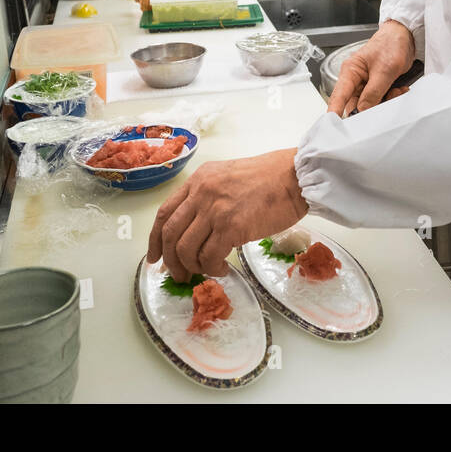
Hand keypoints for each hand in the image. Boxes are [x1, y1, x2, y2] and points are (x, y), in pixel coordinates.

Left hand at [146, 148, 307, 281]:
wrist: (295, 176)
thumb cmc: (271, 178)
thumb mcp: (228, 177)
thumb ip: (209, 196)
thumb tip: (198, 229)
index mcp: (199, 180)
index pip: (164, 213)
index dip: (155, 239)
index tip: (156, 256)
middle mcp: (201, 193)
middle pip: (170, 234)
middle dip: (171, 261)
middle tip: (180, 275)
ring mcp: (215, 210)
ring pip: (185, 249)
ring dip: (192, 267)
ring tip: (207, 271)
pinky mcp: (232, 227)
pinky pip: (209, 257)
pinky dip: (212, 269)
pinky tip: (222, 268)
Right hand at [327, 19, 415, 117]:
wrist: (406, 36)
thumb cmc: (391, 43)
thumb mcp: (385, 69)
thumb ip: (374, 92)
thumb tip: (363, 110)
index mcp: (350, 71)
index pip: (338, 95)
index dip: (334, 111)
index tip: (332, 124)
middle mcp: (356, 79)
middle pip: (355, 105)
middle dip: (371, 108)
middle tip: (384, 104)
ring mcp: (367, 84)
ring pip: (370, 105)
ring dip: (384, 102)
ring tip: (396, 91)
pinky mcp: (377, 87)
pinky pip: (380, 101)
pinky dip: (391, 98)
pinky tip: (399, 89)